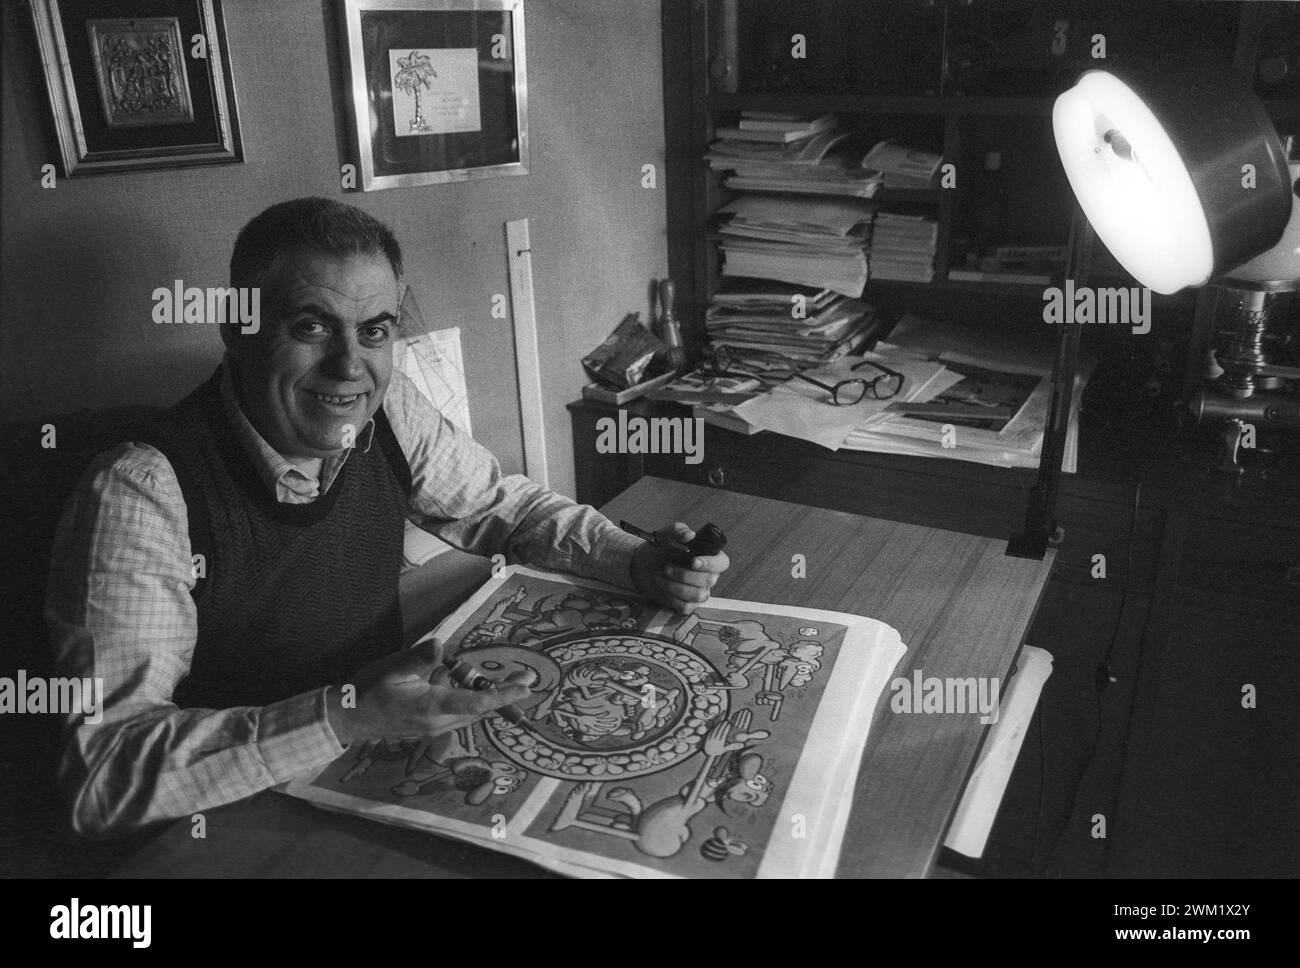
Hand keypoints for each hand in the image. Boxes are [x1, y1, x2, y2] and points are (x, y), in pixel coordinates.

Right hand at [325, 638, 529, 746]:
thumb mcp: (390, 669)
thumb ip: (417, 658)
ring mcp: (434, 728)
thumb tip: (440, 644)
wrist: (348, 719)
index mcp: (431, 707)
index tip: (525, 688)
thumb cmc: (367, 691)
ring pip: (471, 714)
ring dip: (492, 699)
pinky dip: (475, 702)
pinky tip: (478, 687)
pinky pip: (460, 715)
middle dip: (505, 695)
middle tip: (529, 678)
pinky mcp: (430, 727)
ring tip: (514, 680)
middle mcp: (438, 722)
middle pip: (480, 711)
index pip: (475, 704)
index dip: (502, 696)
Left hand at [629, 522, 728, 614]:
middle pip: (709, 580)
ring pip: (698, 595)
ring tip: (659, 575)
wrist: (644, 565)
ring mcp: (699, 592)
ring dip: (675, 586)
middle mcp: (708, 576)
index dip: (710, 563)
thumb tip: (689, 535)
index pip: (722, 563)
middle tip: (666, 567)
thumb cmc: (661, 548)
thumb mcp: (667, 535)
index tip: (693, 561)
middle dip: (684, 574)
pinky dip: (670, 596)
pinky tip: (661, 586)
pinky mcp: (688, 605)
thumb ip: (678, 530)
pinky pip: (685, 606)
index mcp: (710, 557)